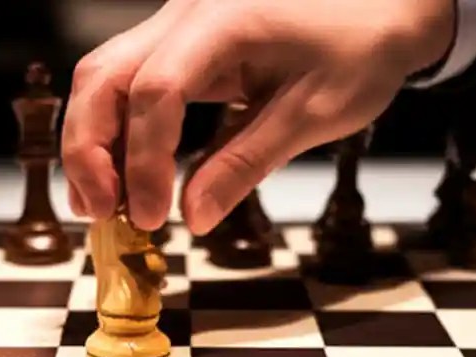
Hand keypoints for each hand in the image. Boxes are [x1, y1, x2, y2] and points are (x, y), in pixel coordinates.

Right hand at [61, 0, 455, 234]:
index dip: (145, 161)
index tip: (152, 217)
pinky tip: (127, 176)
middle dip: (89, 150)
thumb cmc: (362, 45)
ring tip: (103, 205)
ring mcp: (178, 22)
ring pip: (103, 76)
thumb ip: (247, 163)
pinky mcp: (182, 42)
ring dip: (93, 141)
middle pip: (102, 76)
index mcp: (224, 19)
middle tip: (99, 215)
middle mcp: (187, 12)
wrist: (386, 2)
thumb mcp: (315, 114)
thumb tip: (194, 217)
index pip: (155, 92)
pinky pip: (129, 80)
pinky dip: (117, 129)